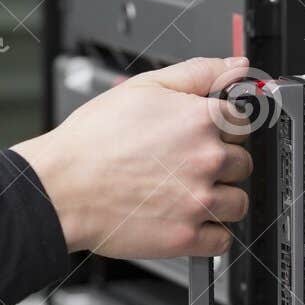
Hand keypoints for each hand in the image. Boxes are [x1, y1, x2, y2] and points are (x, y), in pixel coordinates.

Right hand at [10, 57, 254, 257]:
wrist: (62, 187)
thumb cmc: (93, 140)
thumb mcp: (145, 87)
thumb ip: (199, 72)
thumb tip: (236, 64)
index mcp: (201, 120)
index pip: (243, 123)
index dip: (224, 130)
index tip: (207, 138)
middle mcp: (206, 159)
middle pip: (242, 164)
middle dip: (221, 165)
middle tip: (188, 166)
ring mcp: (199, 200)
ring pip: (237, 203)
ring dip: (220, 200)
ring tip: (188, 194)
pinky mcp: (186, 236)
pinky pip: (222, 240)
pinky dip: (209, 234)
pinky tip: (187, 219)